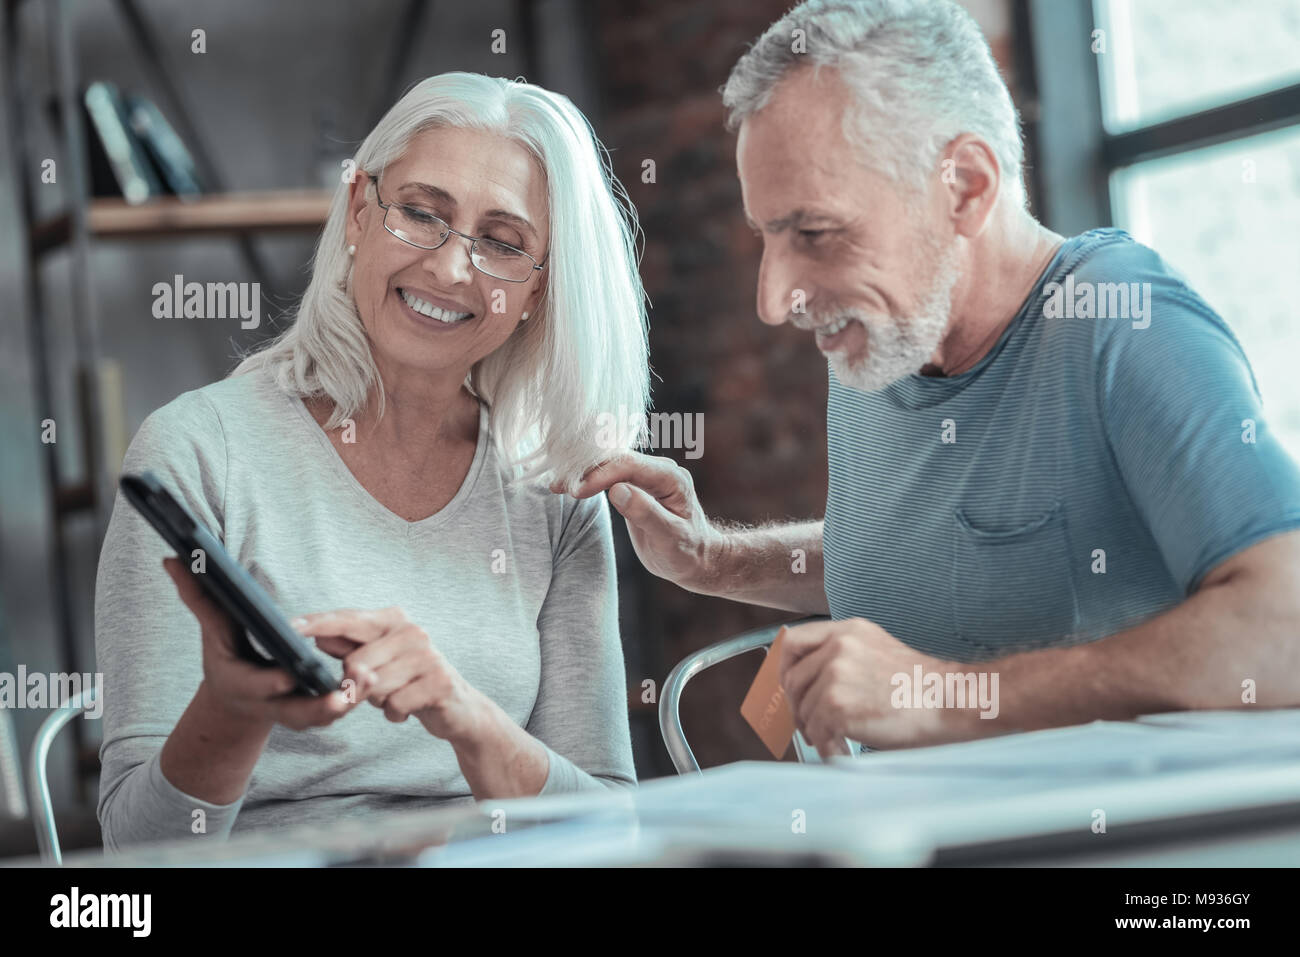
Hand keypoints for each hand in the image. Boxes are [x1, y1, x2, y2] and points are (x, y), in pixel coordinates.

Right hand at [162, 557, 359, 730]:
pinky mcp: (316, 713)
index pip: (257, 684)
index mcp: (242, 683)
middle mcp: (270, 703)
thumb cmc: (227, 655)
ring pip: (323, 715)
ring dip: (347, 702)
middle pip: (295, 711)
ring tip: (371, 681)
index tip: (289, 676)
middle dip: (319, 707)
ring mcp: (295, 712)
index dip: (272, 682)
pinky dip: (356, 698)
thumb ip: (197, 597)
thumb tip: (172, 557)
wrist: (239, 700)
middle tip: (342, 696)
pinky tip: (377, 679)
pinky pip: (338, 710)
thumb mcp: (212, 629)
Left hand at [293, 606, 485, 741]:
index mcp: (395, 620)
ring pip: (374, 687)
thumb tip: (317, 635)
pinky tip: (409, 708)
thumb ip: (349, 647)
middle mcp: (413, 631)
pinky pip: (394, 705)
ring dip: (379, 701)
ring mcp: (429, 655)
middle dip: (357, 684)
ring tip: (397, 695)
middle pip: (355, 662)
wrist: (459, 707)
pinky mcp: (440, 682)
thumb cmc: (410, 680)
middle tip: (377, 688)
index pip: (349, 619)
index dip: (318, 623)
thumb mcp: (378, 661)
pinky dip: (395, 714)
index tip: (291, 627)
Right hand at [555, 452, 724, 591]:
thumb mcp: (670, 538)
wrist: (694, 559)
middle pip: (616, 459)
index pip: (629, 465)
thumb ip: (646, 513)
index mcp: (671, 477)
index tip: (576, 491)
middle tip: (556, 486)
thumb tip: (617, 490)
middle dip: (585, 471)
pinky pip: (608, 475)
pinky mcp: (634, 484)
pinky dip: (587, 480)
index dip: (600, 475)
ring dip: (582, 474)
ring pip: (608, 465)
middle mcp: (658, 470)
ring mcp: (646, 475)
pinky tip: (568, 487)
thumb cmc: (686, 552)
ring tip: (556, 485)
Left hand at [779, 618, 981, 755]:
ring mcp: (836, 675)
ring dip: (814, 730)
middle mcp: (838, 647)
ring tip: (832, 739)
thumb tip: (812, 685)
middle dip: (797, 707)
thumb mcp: (877, 652)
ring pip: (805, 710)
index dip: (785, 669)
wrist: (951, 700)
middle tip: (808, 724)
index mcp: (847, 631)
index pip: (794, 642)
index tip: (791, 689)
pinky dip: (826, 746)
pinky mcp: (838, 705)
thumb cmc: (921, 686)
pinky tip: (842, 749)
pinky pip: (817, 732)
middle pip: (793, 680)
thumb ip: (844, 658)